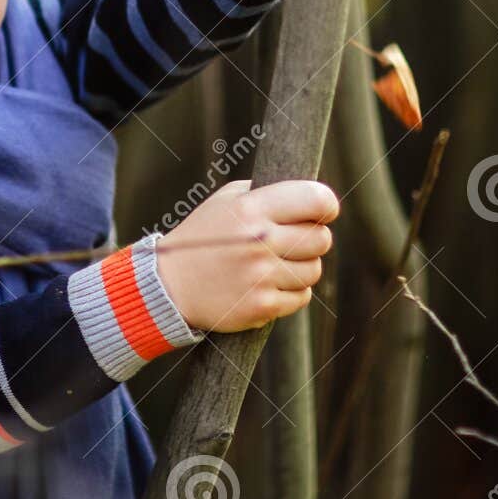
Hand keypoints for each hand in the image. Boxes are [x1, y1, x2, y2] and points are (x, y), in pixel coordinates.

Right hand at [153, 179, 336, 332]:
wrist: (170, 285)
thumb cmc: (204, 236)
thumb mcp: (226, 200)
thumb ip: (267, 192)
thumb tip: (314, 197)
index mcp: (251, 208)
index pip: (316, 200)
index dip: (327, 205)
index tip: (324, 212)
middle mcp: (258, 241)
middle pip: (321, 238)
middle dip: (312, 239)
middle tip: (291, 241)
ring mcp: (261, 276)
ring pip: (314, 270)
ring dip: (300, 267)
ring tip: (274, 264)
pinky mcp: (262, 306)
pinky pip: (302, 296)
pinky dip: (291, 292)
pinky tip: (267, 284)